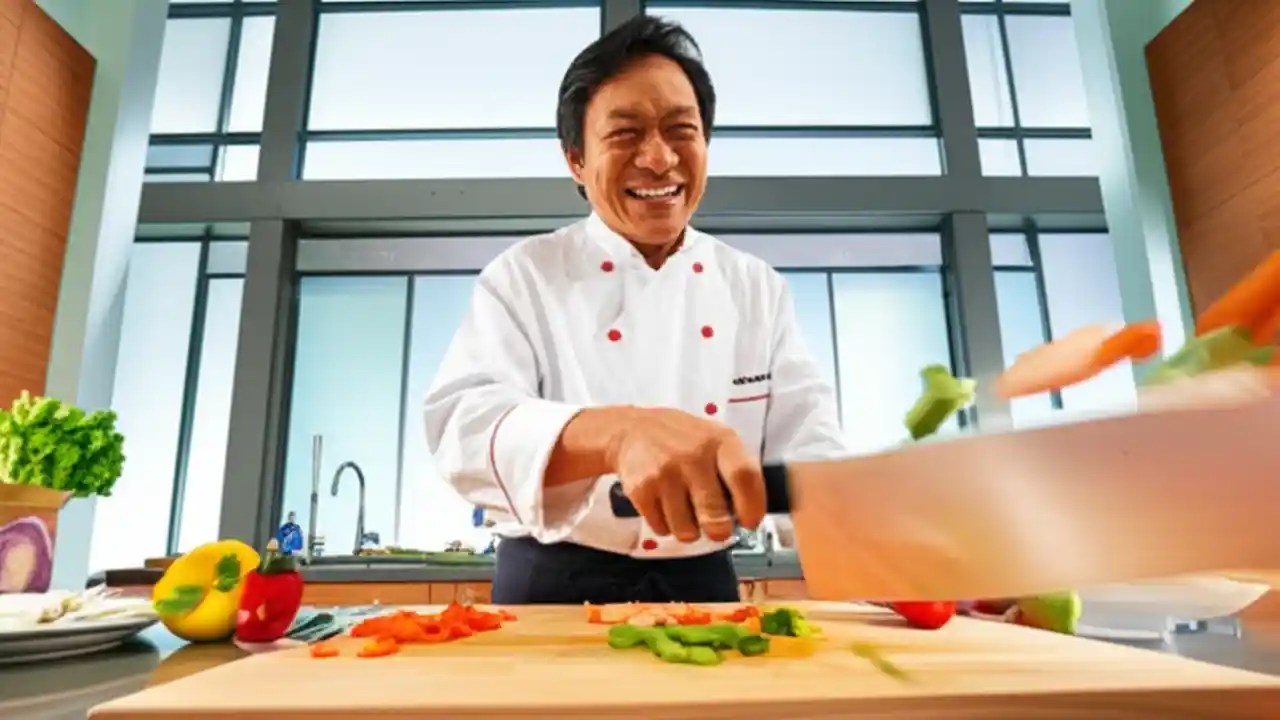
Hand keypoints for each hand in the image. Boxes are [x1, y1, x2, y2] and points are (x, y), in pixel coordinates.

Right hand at [608, 407, 765, 541]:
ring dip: (689, 530)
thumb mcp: (715, 439)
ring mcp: (665, 474)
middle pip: (716, 517)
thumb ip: (735, 470)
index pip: (745, 477)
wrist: (631, 430)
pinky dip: (666, 525)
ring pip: (687, 531)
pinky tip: (665, 506)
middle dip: (719, 531)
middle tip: (716, 527)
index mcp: (720, 441)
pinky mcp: (641, 491)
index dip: (752, 507)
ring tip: (686, 510)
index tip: (749, 522)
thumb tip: (750, 513)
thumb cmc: (682, 439)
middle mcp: (693, 456)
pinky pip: (662, 529)